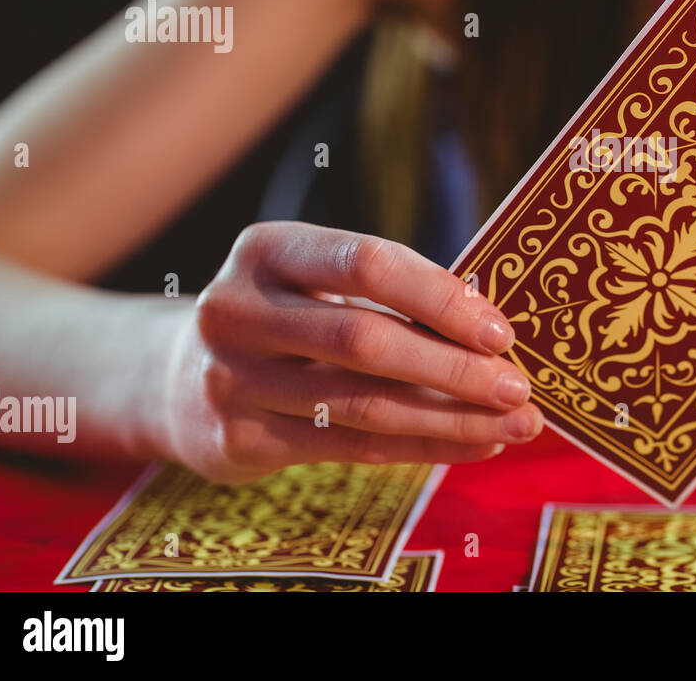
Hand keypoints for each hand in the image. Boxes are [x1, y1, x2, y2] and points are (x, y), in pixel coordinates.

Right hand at [156, 222, 541, 482]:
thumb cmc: (285, 318)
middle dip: (454, 368)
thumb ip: (390, 295)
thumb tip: (494, 331)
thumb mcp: (316, 282)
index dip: (441, 297)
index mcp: (267, 249)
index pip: (368, 262)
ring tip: (512, 425)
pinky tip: (472, 444)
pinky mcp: (237, 438)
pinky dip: (422, 447)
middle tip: (518, 388)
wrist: (178, 378)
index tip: (500, 331)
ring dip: (450, 417)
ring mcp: (230, 378)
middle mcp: (237, 309)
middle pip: (366, 341)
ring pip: (363, 404)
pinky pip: (350, 447)